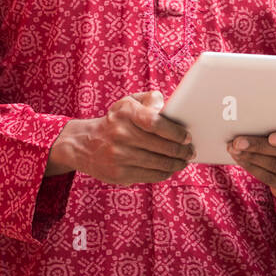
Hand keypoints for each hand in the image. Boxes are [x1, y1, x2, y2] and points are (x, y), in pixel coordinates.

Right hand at [46, 90, 194, 185]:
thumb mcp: (127, 102)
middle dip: (181, 150)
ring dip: (176, 163)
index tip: (187, 136)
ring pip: (159, 163)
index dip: (175, 132)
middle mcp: (121, 135)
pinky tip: (170, 168)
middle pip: (161, 146)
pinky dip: (164, 173)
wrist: (84, 144)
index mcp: (125, 113)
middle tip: (191, 151)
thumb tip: (168, 107)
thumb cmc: (115, 120)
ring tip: (184, 160)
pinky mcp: (120, 174)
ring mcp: (120, 156)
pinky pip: (150, 175)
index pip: (155, 123)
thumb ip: (150, 99)